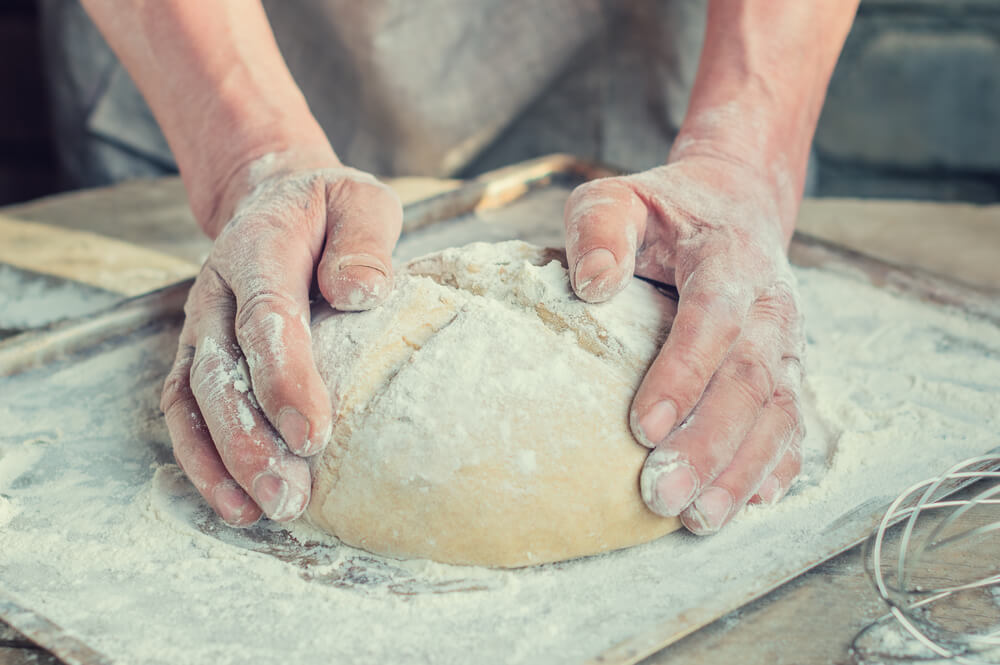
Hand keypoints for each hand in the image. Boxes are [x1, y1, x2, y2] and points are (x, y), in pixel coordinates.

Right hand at [160, 150, 402, 524]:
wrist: (277, 203)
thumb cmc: (331, 213)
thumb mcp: (361, 202)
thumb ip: (363, 240)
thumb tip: (360, 293)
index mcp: (259, 247)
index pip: (267, 317)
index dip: (285, 378)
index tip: (314, 434)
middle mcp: (217, 291)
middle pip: (221, 372)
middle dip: (250, 440)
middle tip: (288, 495)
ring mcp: (200, 327)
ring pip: (194, 400)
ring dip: (223, 461)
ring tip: (263, 512)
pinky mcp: (198, 356)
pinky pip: (185, 411)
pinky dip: (202, 460)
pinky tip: (234, 503)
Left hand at [564, 156, 804, 533]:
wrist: (736, 206)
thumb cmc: (665, 212)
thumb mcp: (620, 197)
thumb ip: (600, 228)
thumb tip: (591, 283)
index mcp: (730, 257)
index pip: (714, 317)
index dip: (684, 372)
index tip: (642, 425)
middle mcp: (771, 304)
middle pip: (750, 380)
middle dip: (708, 444)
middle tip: (660, 493)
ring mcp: (788, 343)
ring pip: (779, 413)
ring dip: (741, 470)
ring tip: (699, 518)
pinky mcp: (790, 371)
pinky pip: (794, 425)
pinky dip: (775, 466)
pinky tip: (746, 502)